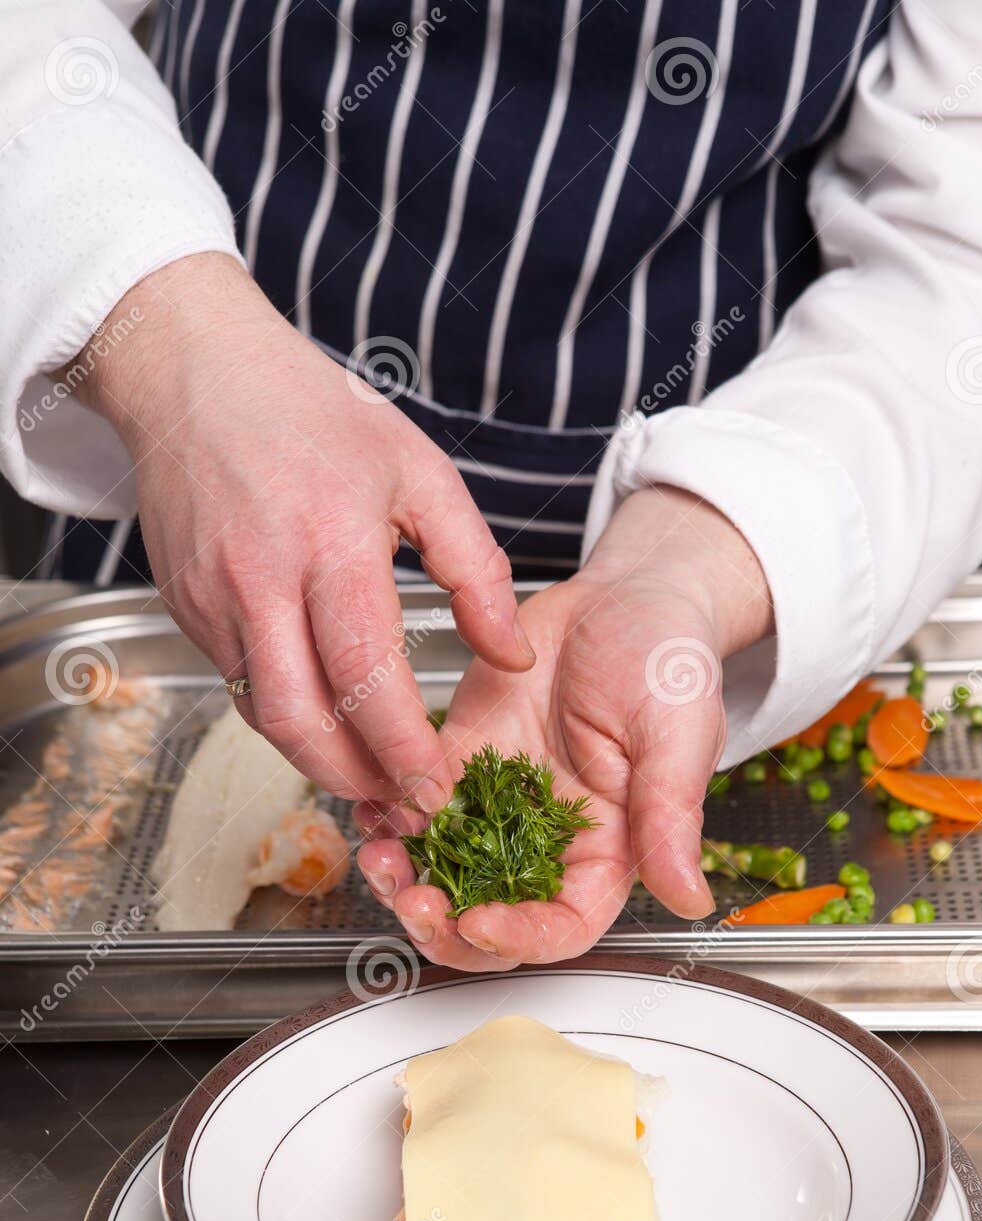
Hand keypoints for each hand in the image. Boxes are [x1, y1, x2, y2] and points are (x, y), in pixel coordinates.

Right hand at [74, 254, 532, 809]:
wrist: (192, 370)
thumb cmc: (312, 413)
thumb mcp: (420, 471)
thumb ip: (476, 569)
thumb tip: (511, 655)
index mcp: (331, 542)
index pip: (364, 676)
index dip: (400, 747)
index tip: (436, 786)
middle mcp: (261, 581)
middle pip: (302, 722)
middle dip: (357, 781)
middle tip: (403, 803)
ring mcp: (214, 601)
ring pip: (265, 717)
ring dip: (320, 763)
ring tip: (373, 776)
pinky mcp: (186, 610)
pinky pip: (239, 687)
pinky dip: (286, 719)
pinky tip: (327, 722)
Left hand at [357, 485, 772, 968]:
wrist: (626, 594)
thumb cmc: (669, 660)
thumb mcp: (679, 737)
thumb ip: (671, 820)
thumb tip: (688, 899)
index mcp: (605, 853)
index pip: (558, 927)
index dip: (517, 940)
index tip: (478, 922)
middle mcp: (545, 840)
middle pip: (485, 916)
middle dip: (440, 923)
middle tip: (410, 898)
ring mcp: (497, 805)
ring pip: (439, 869)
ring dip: (402, 877)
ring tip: (380, 854)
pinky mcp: (460, 760)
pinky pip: (413, 803)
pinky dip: (386, 815)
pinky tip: (372, 806)